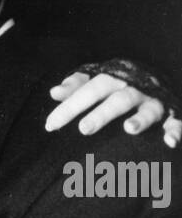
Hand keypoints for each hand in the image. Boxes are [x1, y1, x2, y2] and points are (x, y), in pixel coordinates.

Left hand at [45, 69, 179, 145]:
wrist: (156, 74)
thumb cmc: (118, 81)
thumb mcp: (97, 80)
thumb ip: (76, 87)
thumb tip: (53, 92)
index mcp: (113, 80)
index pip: (88, 91)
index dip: (69, 107)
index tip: (49, 126)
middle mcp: (134, 89)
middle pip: (118, 100)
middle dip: (102, 113)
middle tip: (84, 129)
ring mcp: (154, 101)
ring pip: (149, 109)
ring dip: (141, 119)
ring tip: (129, 129)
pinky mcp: (171, 112)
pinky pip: (176, 121)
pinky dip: (176, 131)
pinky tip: (170, 142)